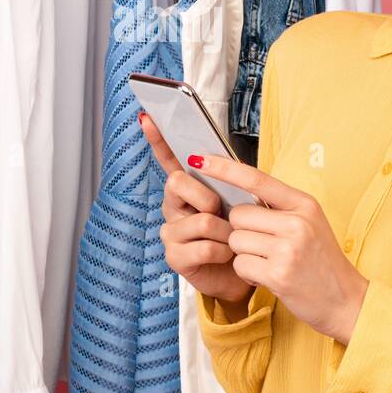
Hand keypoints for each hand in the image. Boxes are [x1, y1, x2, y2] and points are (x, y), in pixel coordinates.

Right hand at [138, 111, 254, 306]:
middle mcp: (172, 207)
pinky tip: (224, 256)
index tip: (147, 117)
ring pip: (200, 219)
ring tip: (230, 241)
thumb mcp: (239, 203)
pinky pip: (203, 246)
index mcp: (187, 189)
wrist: (244, 274)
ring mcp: (170, 232)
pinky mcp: (174, 257)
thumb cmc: (241, 235)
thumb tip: (208, 158)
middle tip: (222, 212)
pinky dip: (223, 251)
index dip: (157, 139)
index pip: (169, 159)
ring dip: (226, 232)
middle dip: (207, 196)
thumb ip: (226, 180)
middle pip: (178, 182)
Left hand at [185, 152, 368, 344]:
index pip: (256, 178)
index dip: (224, 168)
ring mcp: (288, 249)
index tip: (199, 160)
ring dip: (244, 254)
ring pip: (236, 240)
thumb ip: (278, 206)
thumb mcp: (309, 223)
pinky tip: (268, 276)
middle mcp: (297, 222)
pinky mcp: (278, 275)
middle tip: (263, 246)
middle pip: (238, 215)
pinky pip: (240, 264)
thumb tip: (238, 189)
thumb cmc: (322, 261)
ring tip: (269, 262)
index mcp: (304, 204)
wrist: (346, 300)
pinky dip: (248, 272)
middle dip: (241, 231)